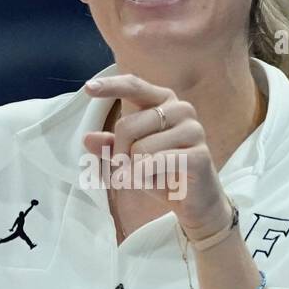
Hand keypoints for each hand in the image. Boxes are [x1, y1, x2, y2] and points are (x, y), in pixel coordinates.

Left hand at [82, 74, 232, 239]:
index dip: (111, 86)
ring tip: (149, 177)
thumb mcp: (130, 159)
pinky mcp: (200, 154)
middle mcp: (181, 109)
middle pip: (126, 127)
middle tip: (130, 171)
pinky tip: (152, 182)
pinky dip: (145, 176)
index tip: (88, 88)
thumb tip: (88, 139)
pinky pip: (157, 162)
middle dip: (119, 155)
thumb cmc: (161, 173)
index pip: (134, 86)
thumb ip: (111, 146)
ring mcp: (193, 130)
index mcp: (164, 102)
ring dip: (134, 171)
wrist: (195, 201)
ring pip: (140, 148)